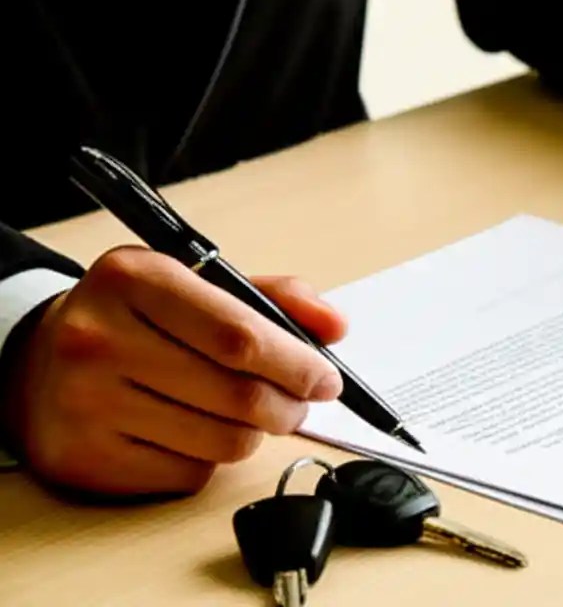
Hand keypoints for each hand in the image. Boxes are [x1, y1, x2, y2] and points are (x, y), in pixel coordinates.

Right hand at [0, 247, 345, 496]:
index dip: (298, 364)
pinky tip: (191, 431)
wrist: (38, 363)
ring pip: (225, 441)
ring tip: (245, 414)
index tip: (325, 378)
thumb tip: (334, 326)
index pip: (240, 335)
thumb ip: (272, 298)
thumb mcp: (195, 284)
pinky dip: (210, 459)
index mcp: (135, 279)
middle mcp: (100, 339)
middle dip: (289, 405)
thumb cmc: (133, 320)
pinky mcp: (87, 458)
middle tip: (299, 402)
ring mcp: (87, 403)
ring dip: (254, 433)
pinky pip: (190, 473)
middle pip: (239, 395)